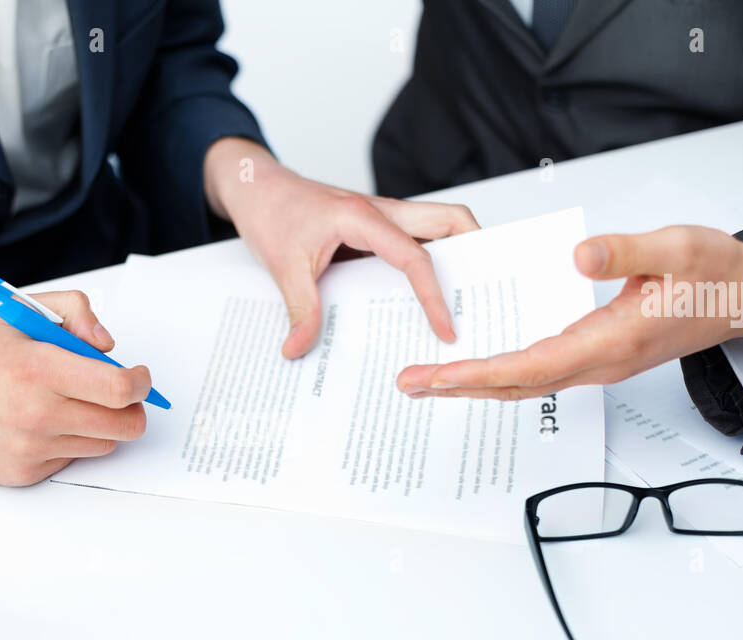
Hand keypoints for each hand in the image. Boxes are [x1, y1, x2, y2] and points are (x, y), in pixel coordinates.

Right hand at [0, 290, 150, 485]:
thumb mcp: (15, 312)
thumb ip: (72, 312)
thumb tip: (108, 345)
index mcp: (38, 369)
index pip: (118, 388)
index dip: (141, 383)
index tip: (139, 377)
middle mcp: (36, 414)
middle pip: (123, 426)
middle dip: (132, 408)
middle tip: (120, 395)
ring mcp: (30, 448)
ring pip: (102, 444)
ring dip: (99, 425)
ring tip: (69, 404)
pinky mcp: (23, 474)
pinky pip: (70, 460)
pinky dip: (68, 442)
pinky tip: (38, 424)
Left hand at [204, 137, 479, 358]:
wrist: (256, 187)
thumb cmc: (271, 212)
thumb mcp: (281, 267)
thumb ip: (299, 310)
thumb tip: (298, 350)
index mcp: (364, 217)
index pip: (415, 257)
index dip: (434, 296)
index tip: (446, 329)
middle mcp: (383, 212)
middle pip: (450, 220)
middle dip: (477, 250)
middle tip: (486, 294)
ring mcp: (383, 219)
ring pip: (439, 226)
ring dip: (457, 255)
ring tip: (467, 298)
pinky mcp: (376, 229)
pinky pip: (414, 242)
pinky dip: (428, 263)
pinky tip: (423, 297)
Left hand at [396, 225, 742, 398]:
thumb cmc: (716, 273)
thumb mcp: (676, 247)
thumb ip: (626, 252)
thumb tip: (579, 255)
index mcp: (612, 340)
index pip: (531, 366)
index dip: (480, 374)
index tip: (437, 376)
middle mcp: (600, 361)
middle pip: (516, 385)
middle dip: (459, 387)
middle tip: (409, 382)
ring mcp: (597, 362)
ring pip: (524, 383)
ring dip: (474, 384)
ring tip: (426, 380)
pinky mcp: (596, 353)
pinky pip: (538, 371)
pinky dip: (500, 373)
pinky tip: (474, 366)